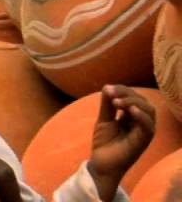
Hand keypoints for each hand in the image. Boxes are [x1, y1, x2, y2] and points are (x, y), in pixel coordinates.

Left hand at [89, 85, 154, 200]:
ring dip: (134, 102)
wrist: (101, 163)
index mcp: (133, 117)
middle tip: (112, 94)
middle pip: (143, 102)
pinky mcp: (143, 141)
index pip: (134, 97)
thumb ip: (107, 104)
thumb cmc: (104, 142)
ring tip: (117, 102)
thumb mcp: (104, 119)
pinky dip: (141, 116)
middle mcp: (142, 123)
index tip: (108, 89)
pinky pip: (148, 127)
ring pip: (149, 111)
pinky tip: (130, 110)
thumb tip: (108, 86)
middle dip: (128, 94)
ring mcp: (144, 132)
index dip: (123, 90)